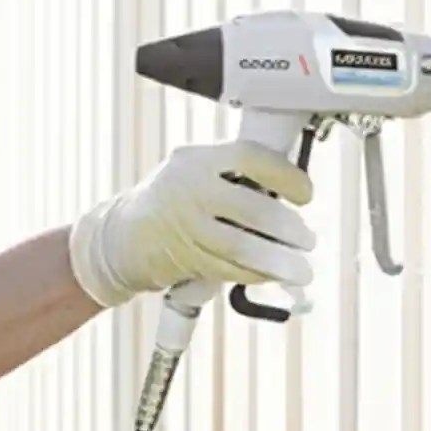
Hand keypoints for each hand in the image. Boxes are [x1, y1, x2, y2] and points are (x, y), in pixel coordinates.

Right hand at [69, 140, 316, 307]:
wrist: (123, 235)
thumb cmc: (172, 199)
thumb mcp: (195, 171)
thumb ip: (234, 175)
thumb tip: (288, 187)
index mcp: (197, 159)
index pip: (249, 156)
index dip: (285, 174)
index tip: (305, 193)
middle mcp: (190, 188)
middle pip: (251, 208)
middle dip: (287, 228)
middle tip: (308, 239)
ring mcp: (185, 225)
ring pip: (241, 246)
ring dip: (278, 260)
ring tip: (301, 269)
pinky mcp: (185, 258)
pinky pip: (229, 268)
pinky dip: (255, 273)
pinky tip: (271, 273)